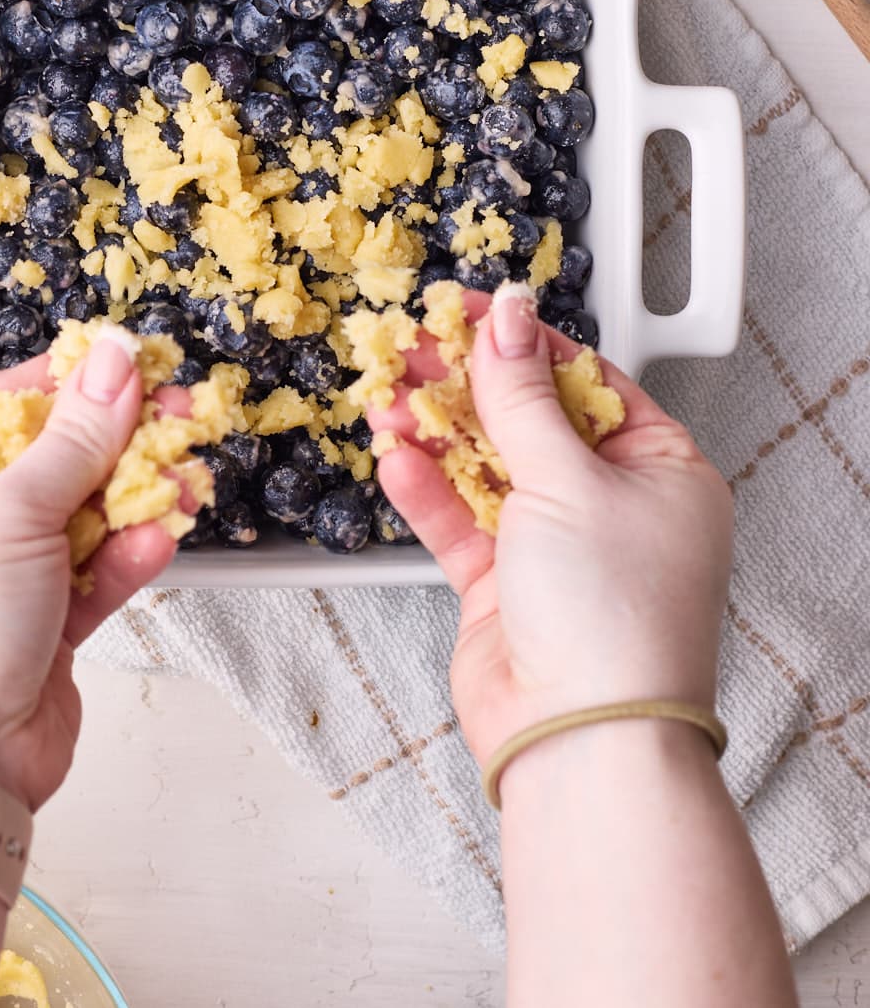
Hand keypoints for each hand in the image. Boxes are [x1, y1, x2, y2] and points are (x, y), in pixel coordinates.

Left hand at [0, 335, 191, 809]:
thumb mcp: (10, 516)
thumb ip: (75, 440)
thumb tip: (113, 363)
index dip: (65, 382)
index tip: (127, 364)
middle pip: (50, 457)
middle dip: (115, 441)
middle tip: (177, 415)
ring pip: (82, 512)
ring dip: (135, 497)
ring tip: (182, 481)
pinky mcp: (42, 622)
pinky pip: (95, 570)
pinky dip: (129, 554)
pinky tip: (160, 537)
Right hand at [368, 285, 732, 767]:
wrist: (578, 738)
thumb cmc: (611, 614)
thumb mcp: (566, 480)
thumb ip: (522, 396)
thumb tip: (508, 317)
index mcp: (661, 470)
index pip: (585, 381)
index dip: (523, 342)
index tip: (468, 308)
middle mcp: (612, 505)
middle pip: (529, 419)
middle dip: (467, 384)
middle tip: (412, 346)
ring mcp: (556, 546)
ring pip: (486, 466)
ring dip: (435, 431)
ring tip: (387, 395)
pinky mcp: (503, 585)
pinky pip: (460, 520)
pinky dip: (426, 489)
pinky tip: (394, 457)